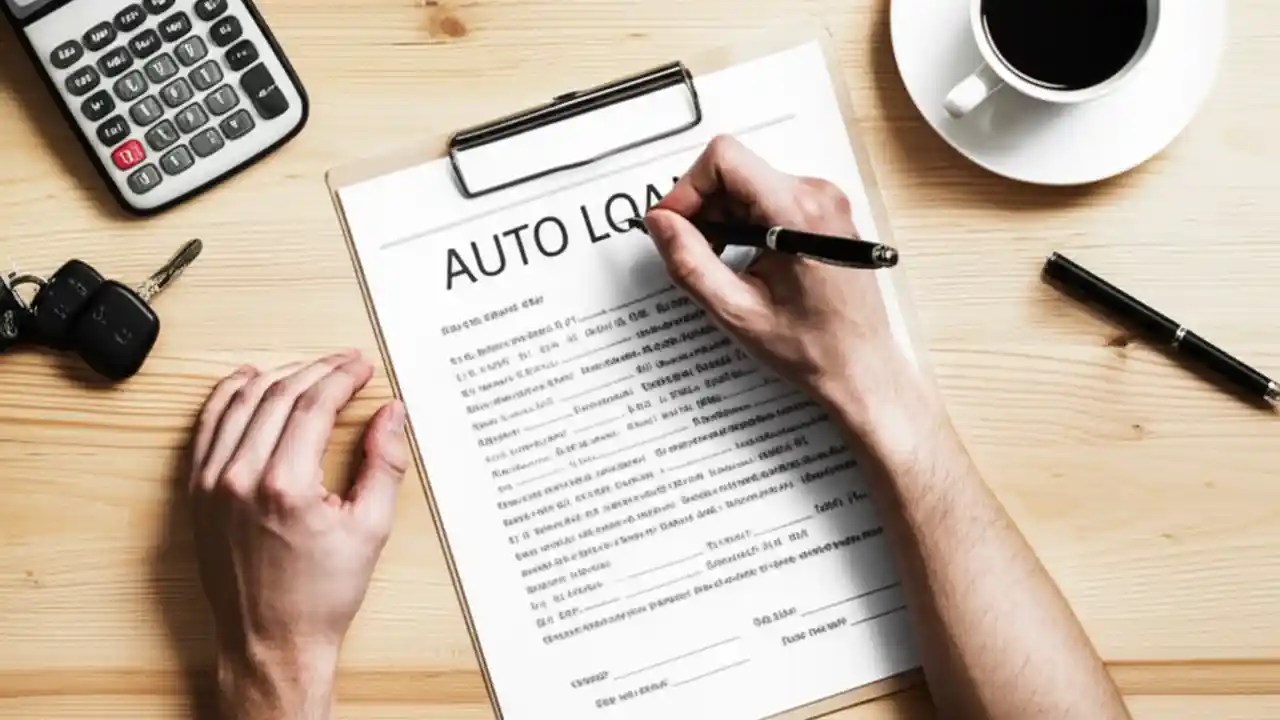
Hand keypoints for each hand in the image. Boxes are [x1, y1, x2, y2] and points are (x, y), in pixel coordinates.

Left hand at [189, 350, 409, 719]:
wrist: (272, 641)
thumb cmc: (319, 596)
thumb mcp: (370, 529)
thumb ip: (384, 464)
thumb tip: (392, 415)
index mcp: (286, 486)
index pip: (314, 405)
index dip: (342, 377)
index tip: (361, 367)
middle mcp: (241, 479)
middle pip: (279, 396)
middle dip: (317, 370)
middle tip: (346, 363)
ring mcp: (212, 484)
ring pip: (241, 403)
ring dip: (278, 376)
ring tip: (308, 368)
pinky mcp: (197, 493)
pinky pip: (208, 428)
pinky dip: (227, 396)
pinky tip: (246, 380)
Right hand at [645, 136, 941, 457]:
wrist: (860, 367)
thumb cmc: (813, 347)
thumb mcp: (736, 311)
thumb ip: (690, 263)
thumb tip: (660, 224)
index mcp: (798, 212)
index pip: (724, 158)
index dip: (687, 187)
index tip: (673, 222)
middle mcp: (817, 195)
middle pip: (734, 170)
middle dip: (702, 207)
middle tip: (692, 251)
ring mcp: (824, 201)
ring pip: (748, 184)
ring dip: (722, 218)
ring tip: (720, 263)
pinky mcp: (823, 212)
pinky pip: (768, 198)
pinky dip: (743, 223)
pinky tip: (743, 260)